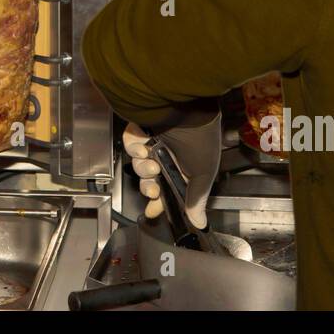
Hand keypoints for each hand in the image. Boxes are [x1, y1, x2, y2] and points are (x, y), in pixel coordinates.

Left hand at [122, 112, 221, 229]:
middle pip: (149, 180)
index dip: (159, 203)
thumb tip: (199, 224)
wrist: (187, 109)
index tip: (153, 212)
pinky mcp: (140, 129)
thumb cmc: (200, 139)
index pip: (167, 191)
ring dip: (143, 168)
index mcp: (183, 168)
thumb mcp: (203, 173)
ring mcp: (152, 142)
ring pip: (138, 165)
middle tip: (153, 189)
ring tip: (152, 163)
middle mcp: (166, 156)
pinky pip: (130, 145)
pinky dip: (134, 147)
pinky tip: (143, 146)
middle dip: (149, 188)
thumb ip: (197, 198)